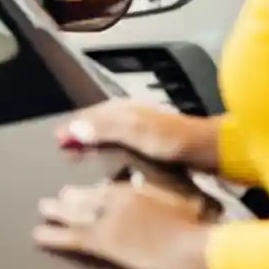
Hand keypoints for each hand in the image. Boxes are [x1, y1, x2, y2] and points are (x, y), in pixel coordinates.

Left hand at [35, 181, 210, 268]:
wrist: (189, 244)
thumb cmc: (190, 221)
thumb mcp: (174, 193)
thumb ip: (154, 185)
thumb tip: (142, 181)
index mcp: (130, 189)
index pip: (100, 187)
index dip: (85, 190)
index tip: (74, 190)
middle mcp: (113, 202)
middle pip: (83, 199)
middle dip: (67, 200)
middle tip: (52, 199)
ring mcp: (106, 223)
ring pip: (73, 215)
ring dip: (56, 212)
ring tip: (44, 210)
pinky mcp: (105, 243)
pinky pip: (72, 239)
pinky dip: (54, 236)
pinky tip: (40, 235)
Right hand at [56, 99, 219, 170]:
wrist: (212, 150)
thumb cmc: (177, 141)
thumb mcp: (138, 133)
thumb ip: (107, 129)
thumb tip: (75, 129)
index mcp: (126, 109)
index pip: (92, 115)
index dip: (74, 126)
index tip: (57, 138)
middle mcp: (134, 114)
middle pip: (100, 120)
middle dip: (82, 130)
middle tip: (64, 145)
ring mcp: (146, 128)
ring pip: (112, 130)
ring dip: (96, 138)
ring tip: (82, 151)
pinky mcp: (156, 143)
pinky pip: (124, 141)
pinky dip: (112, 147)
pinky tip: (114, 159)